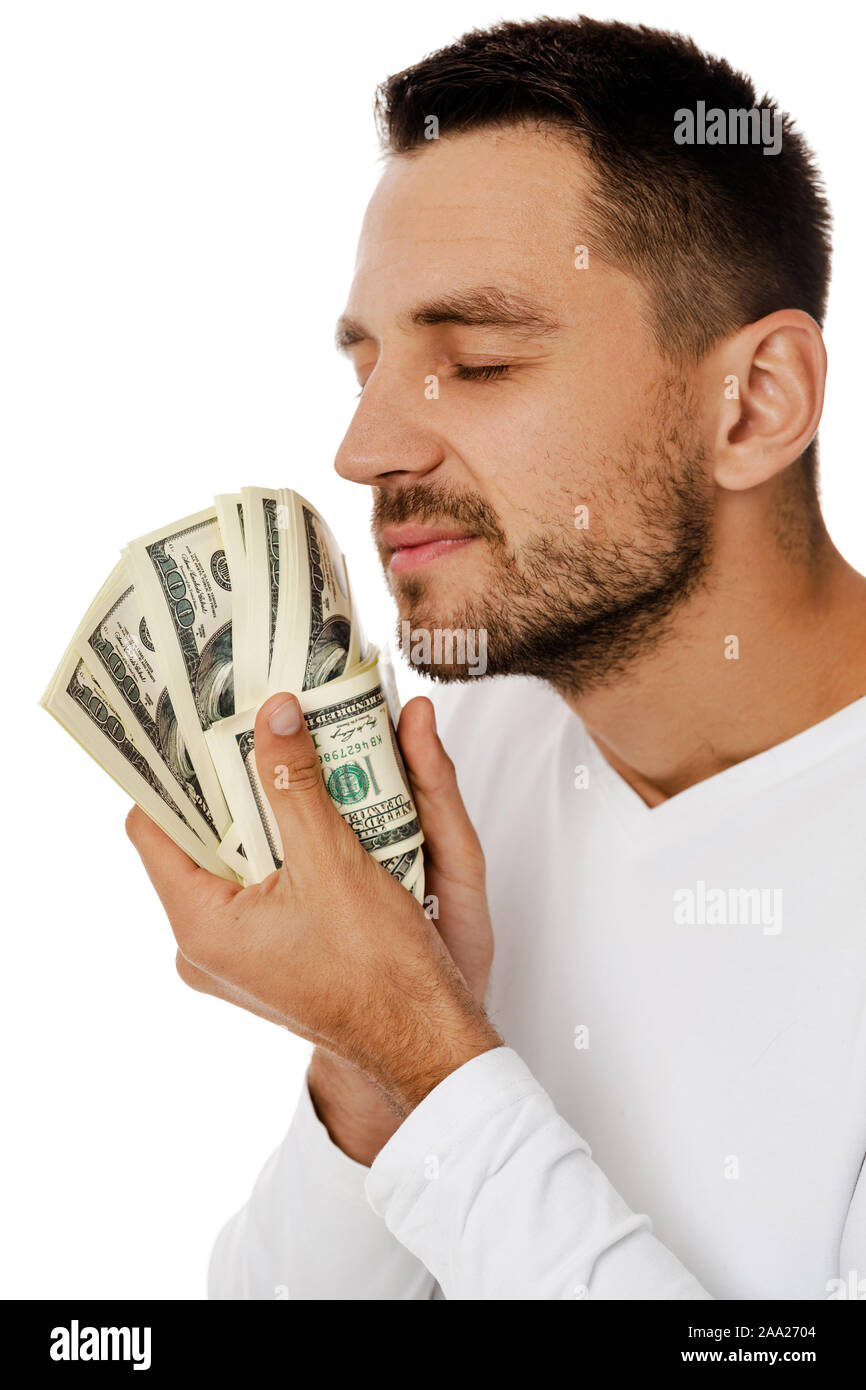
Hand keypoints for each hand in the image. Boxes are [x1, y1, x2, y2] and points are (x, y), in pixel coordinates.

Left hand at [126, 691, 500, 1118]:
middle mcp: (205, 947)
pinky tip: (313, 814)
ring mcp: (236, 958)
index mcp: (200, 926)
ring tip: (288, 763)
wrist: (423, 1036)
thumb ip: (295, 780)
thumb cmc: (379, 966)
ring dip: (261, 814)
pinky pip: (259, 888)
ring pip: (233, 863)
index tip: (202, 729)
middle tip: (256, 733)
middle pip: (195, 842)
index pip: (153, 826)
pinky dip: (282, 849)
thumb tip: (275, 714)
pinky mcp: (268, 960)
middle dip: (228, 785)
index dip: (175, 773)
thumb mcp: (331, 857)